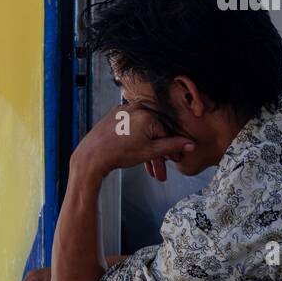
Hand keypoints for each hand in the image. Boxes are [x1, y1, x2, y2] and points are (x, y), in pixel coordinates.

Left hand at [73, 103, 193, 180]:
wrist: (91, 156)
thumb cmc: (117, 153)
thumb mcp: (150, 151)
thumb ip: (172, 147)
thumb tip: (190, 144)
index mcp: (147, 114)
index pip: (166, 133)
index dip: (171, 150)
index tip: (174, 161)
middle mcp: (135, 109)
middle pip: (154, 133)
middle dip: (158, 155)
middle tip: (160, 171)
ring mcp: (123, 112)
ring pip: (142, 133)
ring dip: (147, 152)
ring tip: (148, 169)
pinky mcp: (115, 117)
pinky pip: (132, 129)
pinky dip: (136, 142)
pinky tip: (136, 155)